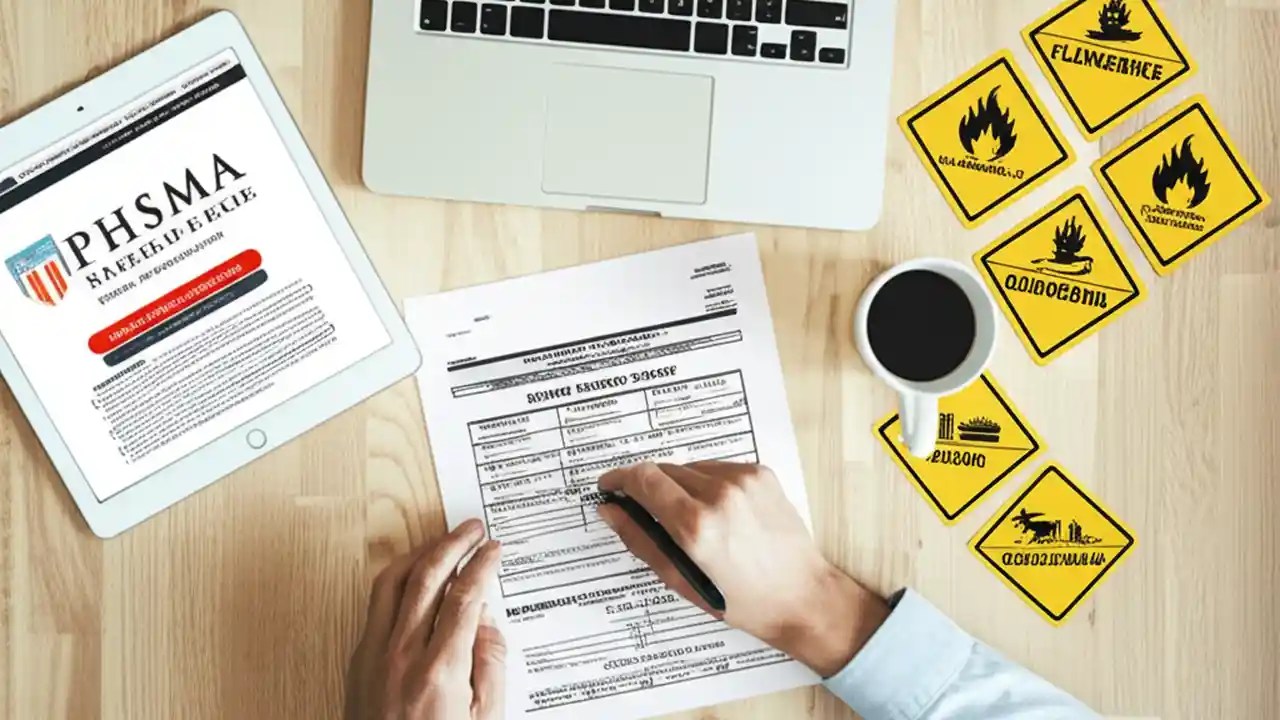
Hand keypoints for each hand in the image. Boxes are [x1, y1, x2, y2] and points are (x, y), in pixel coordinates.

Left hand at [345, 519, 506, 719]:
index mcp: (440, 671)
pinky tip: (413, 577)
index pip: (464, 597)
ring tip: (441, 542)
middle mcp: (401, 656)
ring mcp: (373, 657)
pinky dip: (398, 580)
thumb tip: (488, 622)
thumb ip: (490, 666)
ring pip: (393, 582)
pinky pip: (376, 605)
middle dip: (452, 544)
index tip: (494, 549)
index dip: (482, 565)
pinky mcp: (357, 662)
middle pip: (427, 577)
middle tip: (471, 528)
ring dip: (420, 554)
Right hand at [597, 462, 888, 676]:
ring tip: (690, 520)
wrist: (803, 596)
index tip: (609, 486)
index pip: (643, 479)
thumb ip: (640, 540)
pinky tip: (717, 512)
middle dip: (648, 487)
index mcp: (696, 526)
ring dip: (679, 486)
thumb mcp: (681, 581)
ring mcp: (744, 480)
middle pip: (663, 470)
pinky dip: (708, 484)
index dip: (619, 479)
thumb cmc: (742, 601)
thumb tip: (610, 511)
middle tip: (647, 513)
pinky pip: (717, 468)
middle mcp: (720, 495)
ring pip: (690, 467)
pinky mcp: (761, 474)